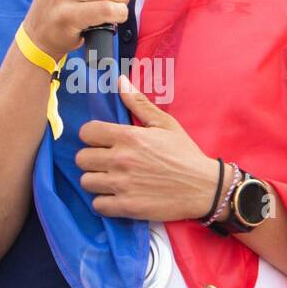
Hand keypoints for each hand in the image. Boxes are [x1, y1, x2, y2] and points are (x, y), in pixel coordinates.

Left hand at [74, 74, 221, 221]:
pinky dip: (104, 202)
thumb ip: (139, 103)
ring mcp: (122, 185)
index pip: (87, 132)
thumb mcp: (165, 124)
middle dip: (92, 159)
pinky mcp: (126, 207)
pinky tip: (116, 197)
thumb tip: (120, 81)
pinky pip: (98, 205)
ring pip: (86, 181)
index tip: (102, 142)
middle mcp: (121, 159)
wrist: (205, 187)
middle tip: (106, 162)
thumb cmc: (185, 154)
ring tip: (111, 180)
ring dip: (96, 181)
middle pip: (81, 158)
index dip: (92, 136)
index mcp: (128, 136)